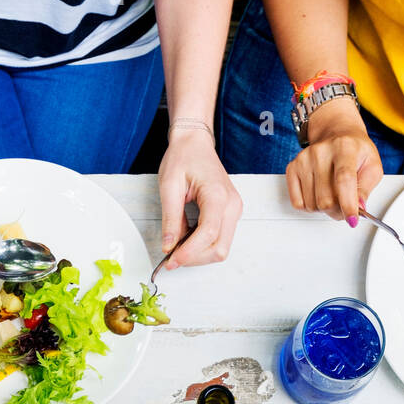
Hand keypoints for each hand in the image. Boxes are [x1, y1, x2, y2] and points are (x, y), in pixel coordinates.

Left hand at [157, 128, 242, 267]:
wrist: (195, 143)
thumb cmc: (183, 157)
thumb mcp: (169, 185)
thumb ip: (171, 219)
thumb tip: (169, 247)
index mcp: (218, 195)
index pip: (208, 235)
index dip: (189, 253)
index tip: (171, 261)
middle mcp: (232, 205)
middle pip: (219, 249)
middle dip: (195, 258)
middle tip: (172, 258)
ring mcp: (234, 210)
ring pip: (221, 248)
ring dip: (199, 255)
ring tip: (179, 246)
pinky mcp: (231, 214)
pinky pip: (220, 240)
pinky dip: (203, 246)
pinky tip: (188, 240)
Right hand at [286, 99, 383, 222]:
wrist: (336, 133)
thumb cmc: (355, 151)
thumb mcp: (372, 166)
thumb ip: (367, 188)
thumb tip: (358, 207)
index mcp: (344, 147)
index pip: (344, 180)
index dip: (348, 204)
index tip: (352, 220)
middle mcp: (321, 151)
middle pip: (326, 199)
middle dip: (338, 210)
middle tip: (345, 204)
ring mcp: (304, 159)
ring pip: (312, 205)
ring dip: (324, 208)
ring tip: (332, 193)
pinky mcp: (292, 168)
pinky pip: (298, 203)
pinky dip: (309, 205)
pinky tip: (318, 192)